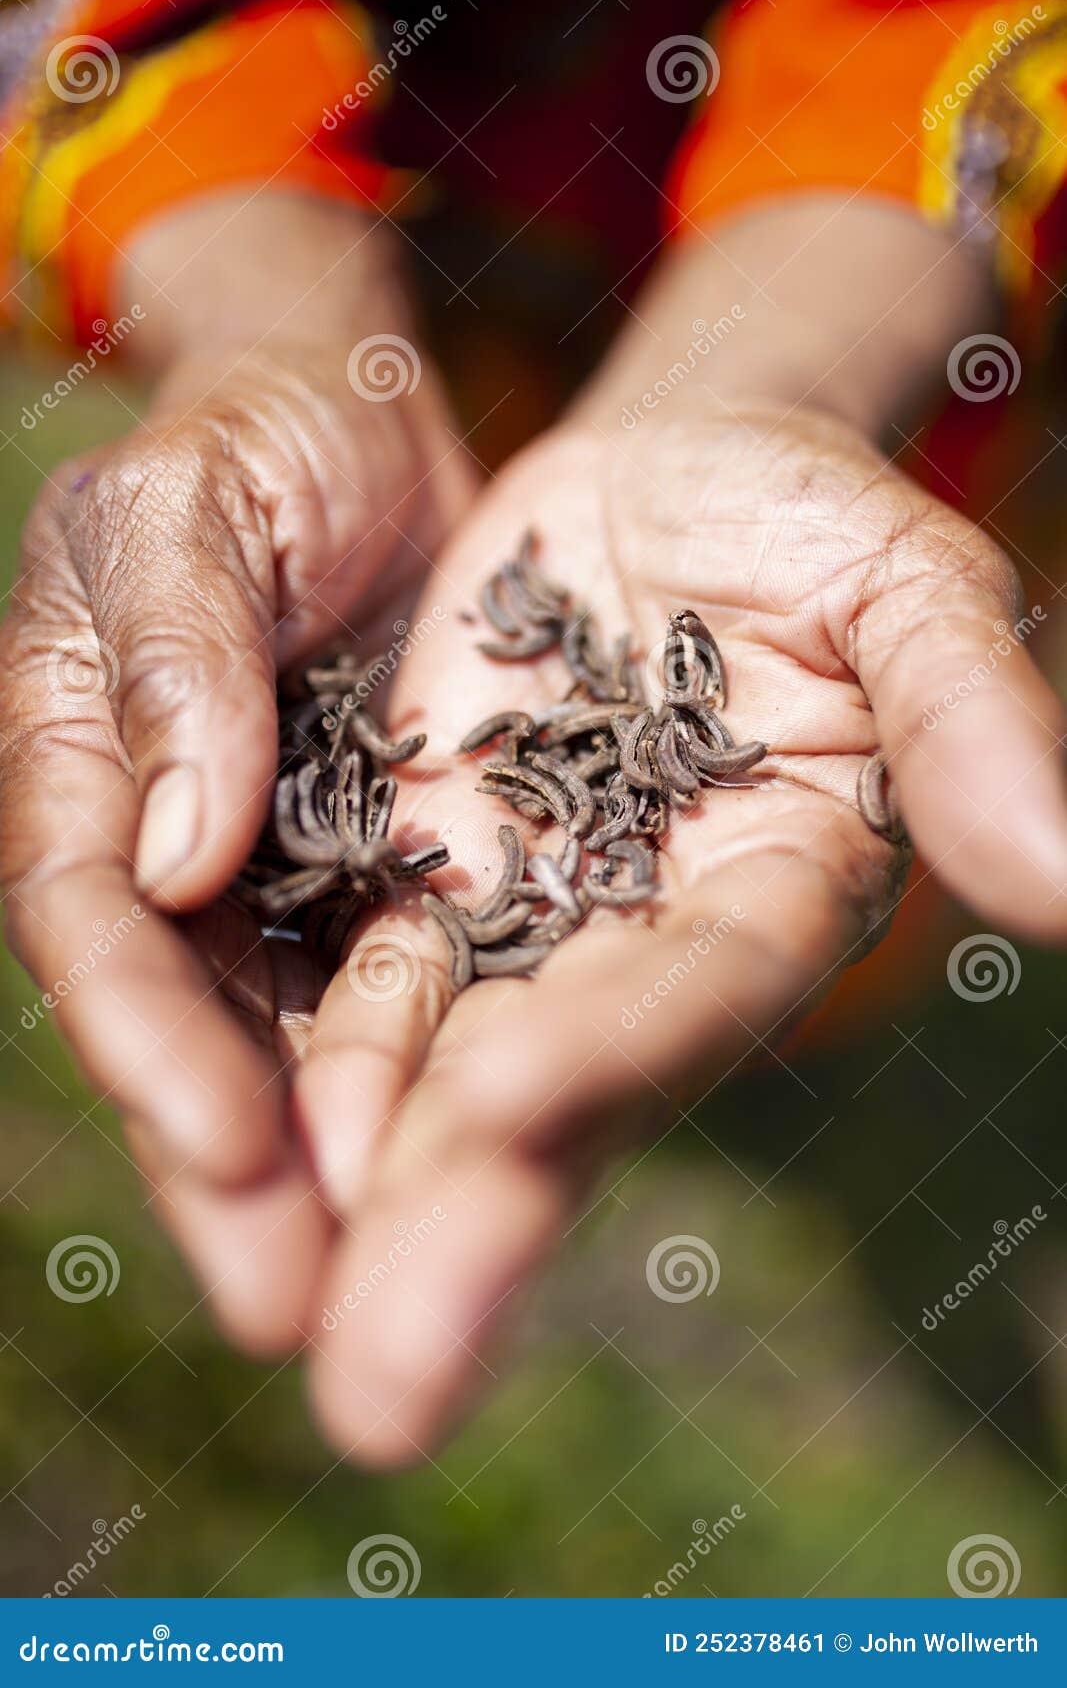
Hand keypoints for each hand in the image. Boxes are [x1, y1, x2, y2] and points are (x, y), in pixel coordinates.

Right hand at [0, 200, 474, 1352]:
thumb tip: (174, 856)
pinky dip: (409, 1073)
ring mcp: (273, 866)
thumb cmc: (252, 444)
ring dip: (318, 1163)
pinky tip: (458, 1160)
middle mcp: (166, 840)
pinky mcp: (379, 862)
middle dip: (225, 1164)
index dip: (142, 1034)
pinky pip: (389, 983)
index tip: (223, 1137)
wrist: (356, 417)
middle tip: (286, 1302)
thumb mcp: (188, 512)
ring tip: (370, 1284)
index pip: (90, 919)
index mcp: (78, 758)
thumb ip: (175, 664)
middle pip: (182, 1022)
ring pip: (281, 1035)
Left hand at [295, 406, 1066, 1464]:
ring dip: (372, 1196)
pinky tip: (252, 1147)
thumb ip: (969, 718)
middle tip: (381, 1399)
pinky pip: (373, 981)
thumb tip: (1061, 882)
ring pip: (447, 1072)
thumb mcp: (906, 590)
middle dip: (473, 1225)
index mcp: (782, 890)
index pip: (703, 986)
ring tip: (292, 1326)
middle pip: (567, 1090)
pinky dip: (323, 1060)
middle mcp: (653, 942)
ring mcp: (536, 917)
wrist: (675, 481)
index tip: (510, 1109)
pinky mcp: (436, 873)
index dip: (616, 1047)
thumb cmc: (813, 529)